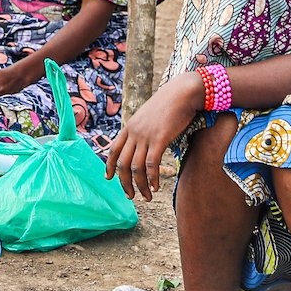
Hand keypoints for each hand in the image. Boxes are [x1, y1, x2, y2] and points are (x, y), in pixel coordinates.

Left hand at [103, 75, 201, 199]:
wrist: (182, 93)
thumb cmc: (169, 104)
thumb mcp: (149, 116)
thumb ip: (143, 129)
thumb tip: (143, 142)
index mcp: (129, 127)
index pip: (113, 150)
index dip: (109, 166)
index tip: (108, 178)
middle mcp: (134, 132)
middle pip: (122, 163)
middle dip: (124, 182)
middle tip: (129, 196)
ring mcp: (145, 136)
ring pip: (136, 167)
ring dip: (140, 185)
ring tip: (146, 197)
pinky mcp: (159, 139)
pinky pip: (152, 164)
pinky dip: (152, 178)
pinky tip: (156, 187)